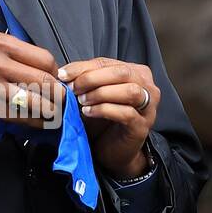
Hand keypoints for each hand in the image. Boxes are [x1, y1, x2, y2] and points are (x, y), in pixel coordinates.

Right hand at [0, 31, 63, 128]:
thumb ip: (12, 50)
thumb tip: (40, 65)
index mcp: (1, 42)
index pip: (44, 59)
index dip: (55, 73)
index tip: (55, 80)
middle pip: (44, 81)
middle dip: (58, 94)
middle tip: (61, 100)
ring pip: (34, 102)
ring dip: (49, 110)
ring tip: (53, 113)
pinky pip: (17, 116)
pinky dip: (32, 121)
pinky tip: (37, 122)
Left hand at [58, 57, 157, 178]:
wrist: (111, 149)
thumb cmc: (102, 118)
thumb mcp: (92, 93)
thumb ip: (83, 79)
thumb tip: (64, 72)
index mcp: (135, 72)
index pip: (107, 63)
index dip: (82, 67)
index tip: (63, 75)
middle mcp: (147, 87)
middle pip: (121, 73)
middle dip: (92, 78)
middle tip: (73, 88)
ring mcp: (148, 108)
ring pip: (130, 91)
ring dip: (101, 93)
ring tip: (82, 100)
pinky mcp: (143, 126)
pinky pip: (127, 113)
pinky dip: (104, 110)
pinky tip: (88, 112)